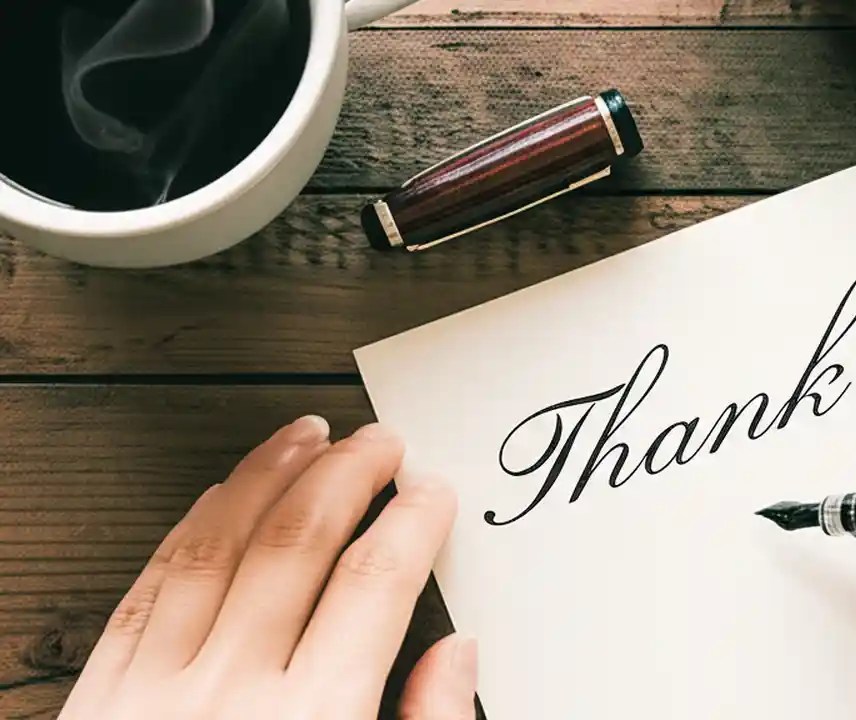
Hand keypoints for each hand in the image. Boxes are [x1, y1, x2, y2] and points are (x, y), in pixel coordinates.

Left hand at [59, 418, 473, 719]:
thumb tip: (456, 654)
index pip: (376, 586)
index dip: (412, 524)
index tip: (433, 493)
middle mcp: (234, 697)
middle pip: (301, 544)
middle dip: (350, 476)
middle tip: (382, 442)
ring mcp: (156, 694)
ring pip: (219, 545)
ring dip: (268, 477)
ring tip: (305, 435)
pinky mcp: (98, 703)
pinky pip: (148, 587)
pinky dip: (189, 529)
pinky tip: (218, 496)